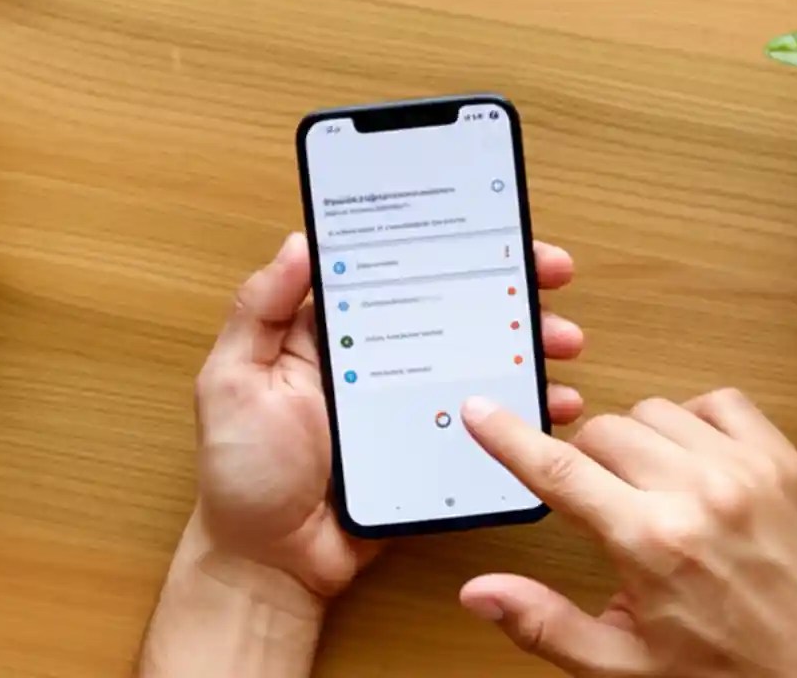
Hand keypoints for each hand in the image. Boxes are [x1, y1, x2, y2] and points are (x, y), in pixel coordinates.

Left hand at [195, 233, 586, 600]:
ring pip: (479, 359)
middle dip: (509, 288)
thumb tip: (299, 242)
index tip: (497, 231)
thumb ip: (259, 311)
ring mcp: (410, 404)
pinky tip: (555, 405)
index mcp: (332, 332)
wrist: (270, 565)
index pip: (398, 270)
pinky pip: (485, 421)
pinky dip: (524, 410)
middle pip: (453, 308)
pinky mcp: (432, 448)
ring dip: (527, 344)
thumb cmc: (241, 472)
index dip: (448, 246)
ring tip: (565, 344)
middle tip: (554, 279)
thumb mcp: (231, 382)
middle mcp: (378, 357)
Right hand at [457, 389, 796, 677]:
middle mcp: (700, 497)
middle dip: (586, 459)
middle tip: (602, 503)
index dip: (511, 437)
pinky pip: (719, 401)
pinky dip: (695, 420)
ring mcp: (746, 472)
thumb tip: (481, 593)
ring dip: (639, 440)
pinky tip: (693, 461)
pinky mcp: (782, 460)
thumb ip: (542, 622)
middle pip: (603, 431)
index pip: (560, 471)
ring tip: (652, 488)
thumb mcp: (619, 662)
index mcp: (652, 544)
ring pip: (654, 410)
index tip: (483, 411)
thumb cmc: (720, 671)